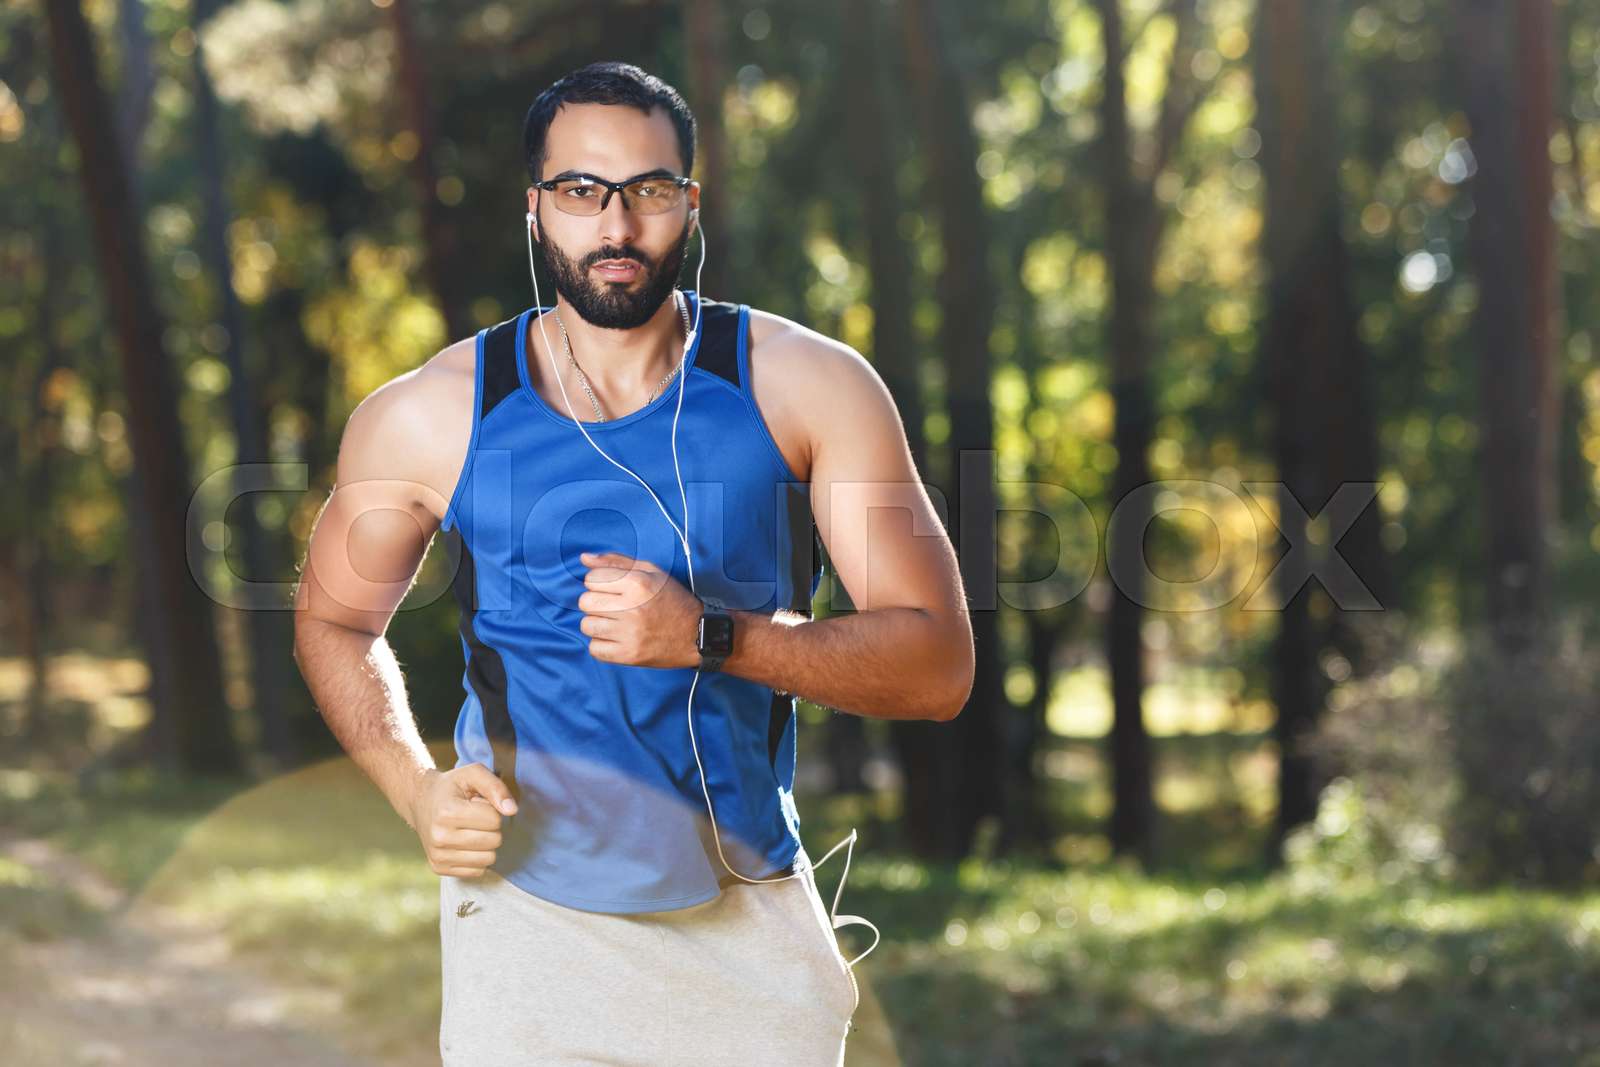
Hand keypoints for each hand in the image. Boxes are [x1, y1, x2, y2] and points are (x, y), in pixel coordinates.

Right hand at [409, 763, 516, 877]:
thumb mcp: (473, 774)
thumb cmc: (451, 787)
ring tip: (470, 829)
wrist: (420, 801)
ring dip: (486, 844)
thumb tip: (511, 810)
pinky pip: (478, 871)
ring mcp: (438, 856)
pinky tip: (464, 843)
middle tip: (475, 817)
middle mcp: (440, 837)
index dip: (492, 809)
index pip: (495, 820)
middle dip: (491, 827)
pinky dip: (477, 857)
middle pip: (494, 841)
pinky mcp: (439, 868)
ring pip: (488, 859)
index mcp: (447, 812)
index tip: (477, 804)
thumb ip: (495, 787)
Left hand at [577, 551, 701, 667]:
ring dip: (598, 624)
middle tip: (615, 607)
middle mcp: (632, 607)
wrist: (697, 634)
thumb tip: (584, 558)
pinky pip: (594, 648)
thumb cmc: (672, 600)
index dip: (600, 583)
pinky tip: (618, 638)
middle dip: (596, 603)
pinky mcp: (628, 655)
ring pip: (586, 625)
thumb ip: (617, 562)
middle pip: (585, 602)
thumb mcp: (651, 572)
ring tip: (616, 624)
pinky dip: (602, 645)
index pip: (591, 579)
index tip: (614, 590)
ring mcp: (629, 633)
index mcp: (638, 583)